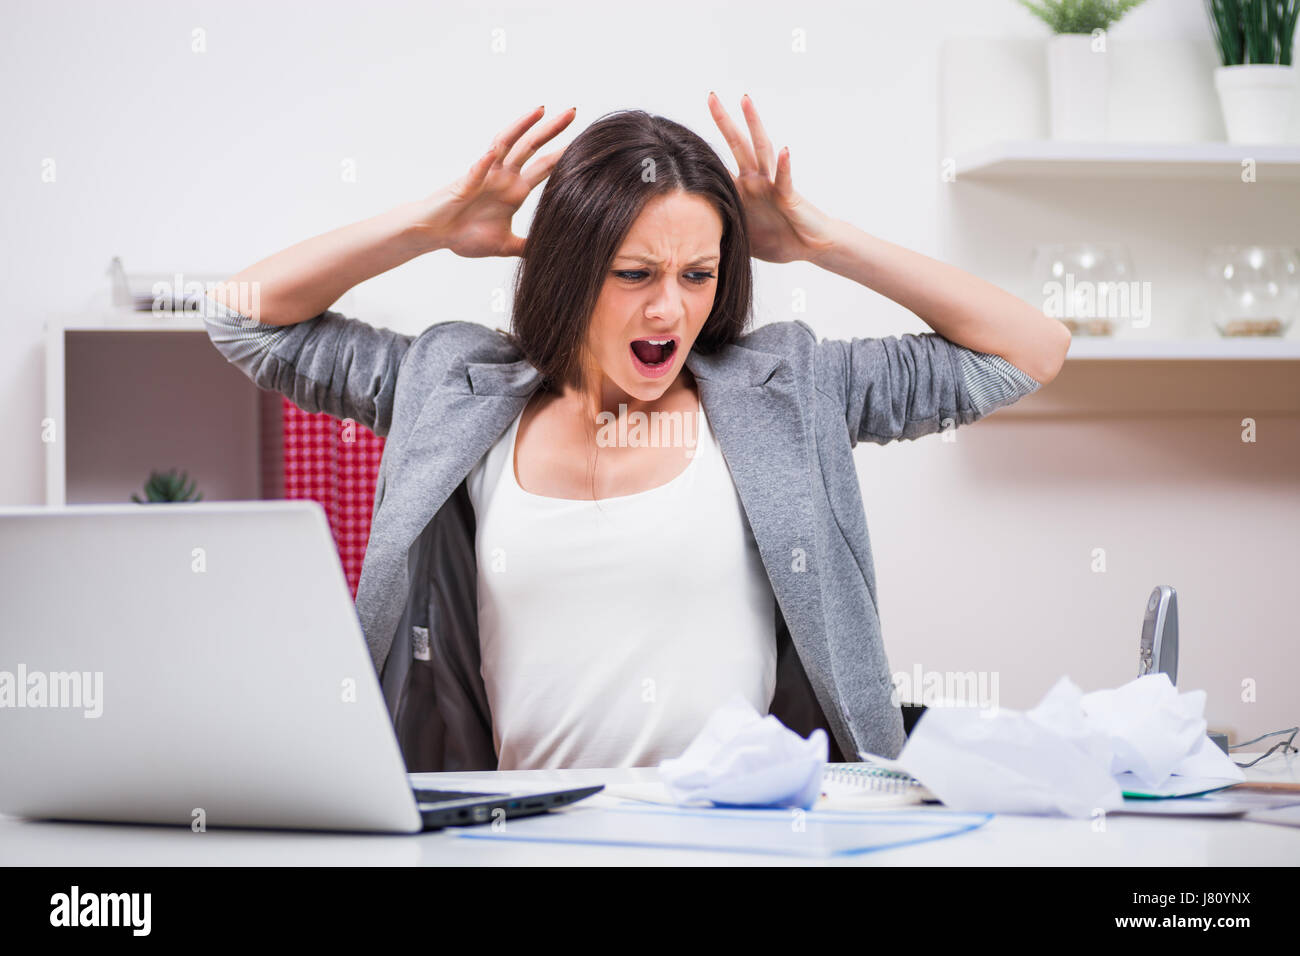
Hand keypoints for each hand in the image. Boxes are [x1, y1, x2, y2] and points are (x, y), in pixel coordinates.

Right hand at [414, 105, 575, 257]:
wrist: (435, 235)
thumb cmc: (465, 235)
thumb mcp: (506, 245)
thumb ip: (527, 246)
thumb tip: (549, 253)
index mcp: (514, 190)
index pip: (546, 168)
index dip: (564, 155)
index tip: (589, 143)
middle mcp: (503, 177)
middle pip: (532, 147)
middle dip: (552, 130)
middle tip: (574, 111)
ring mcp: (485, 176)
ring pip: (506, 145)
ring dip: (522, 127)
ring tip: (540, 110)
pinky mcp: (465, 183)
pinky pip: (476, 170)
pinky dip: (485, 162)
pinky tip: (493, 151)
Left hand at [706, 92, 837, 264]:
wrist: (808, 246)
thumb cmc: (777, 240)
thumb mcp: (739, 237)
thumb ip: (718, 232)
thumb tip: (690, 243)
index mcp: (741, 189)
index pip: (719, 165)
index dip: (703, 150)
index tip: (682, 132)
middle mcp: (755, 181)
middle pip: (737, 144)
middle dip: (724, 120)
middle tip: (711, 96)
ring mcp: (771, 185)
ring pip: (761, 149)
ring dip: (754, 124)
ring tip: (746, 100)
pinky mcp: (788, 196)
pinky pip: (785, 179)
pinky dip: (785, 165)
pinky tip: (785, 149)